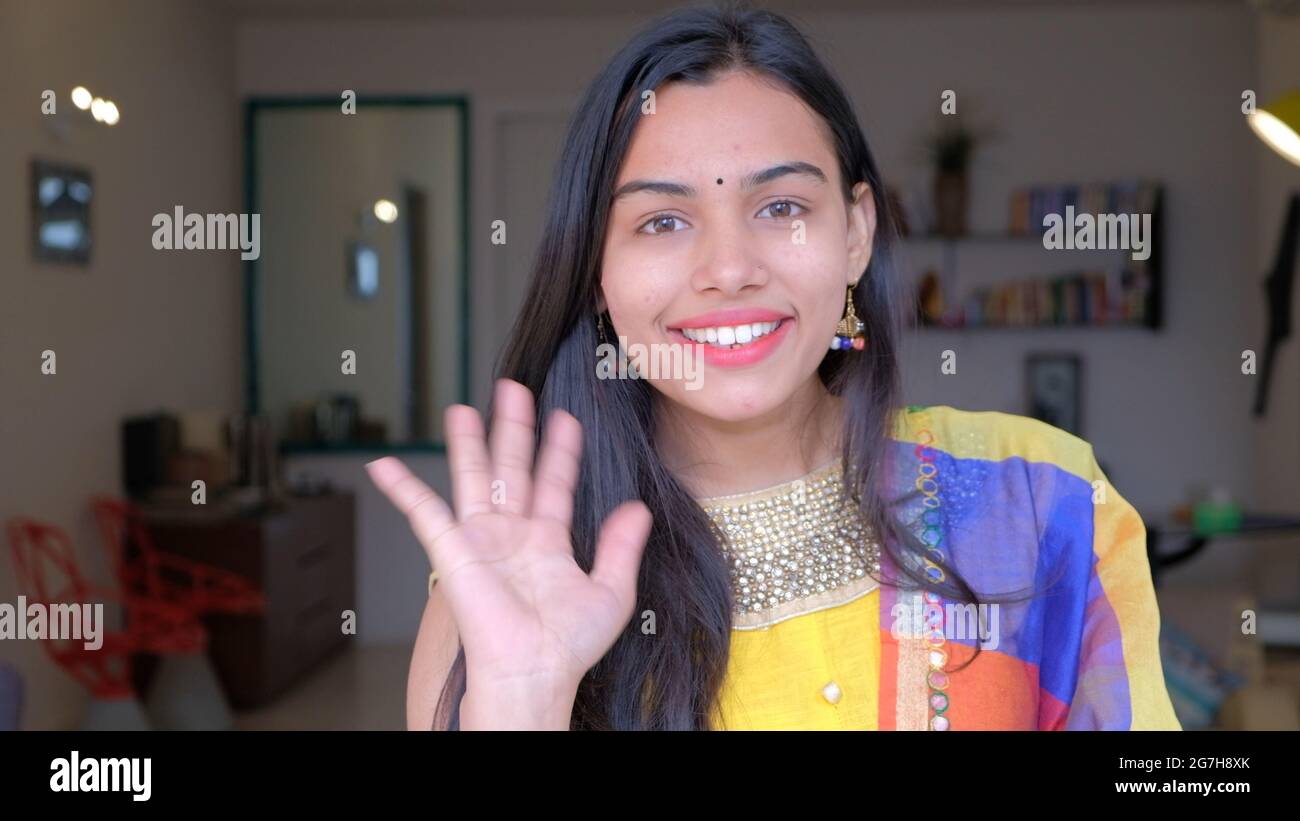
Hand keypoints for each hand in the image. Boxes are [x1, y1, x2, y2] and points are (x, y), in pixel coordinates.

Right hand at [366, 379, 651, 704]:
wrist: (534, 672)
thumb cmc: (568, 646)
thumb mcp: (611, 591)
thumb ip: (621, 547)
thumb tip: (639, 508)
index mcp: (548, 542)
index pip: (554, 483)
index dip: (560, 450)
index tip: (567, 418)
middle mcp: (513, 536)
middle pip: (512, 468)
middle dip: (514, 428)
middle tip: (514, 389)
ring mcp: (481, 541)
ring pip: (474, 478)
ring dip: (468, 443)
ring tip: (462, 408)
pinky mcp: (454, 552)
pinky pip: (424, 513)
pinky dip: (402, 489)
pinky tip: (384, 465)